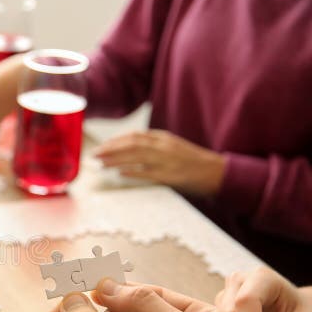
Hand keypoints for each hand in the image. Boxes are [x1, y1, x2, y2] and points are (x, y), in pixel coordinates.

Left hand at [94, 130, 225, 195]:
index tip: (102, 146)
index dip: (116, 140)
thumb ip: (154, 146)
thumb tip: (129, 150)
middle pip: (132, 144)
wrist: (217, 172)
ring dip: (116, 159)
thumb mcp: (173, 147)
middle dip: (111, 149)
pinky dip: (132, 172)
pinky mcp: (170, 176)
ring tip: (101, 163)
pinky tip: (119, 174)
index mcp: (164, 138)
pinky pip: (147, 173)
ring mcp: (167, 161)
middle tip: (94, 155)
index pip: (135, 136)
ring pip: (136, 156)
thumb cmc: (193, 162)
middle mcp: (164, 146)